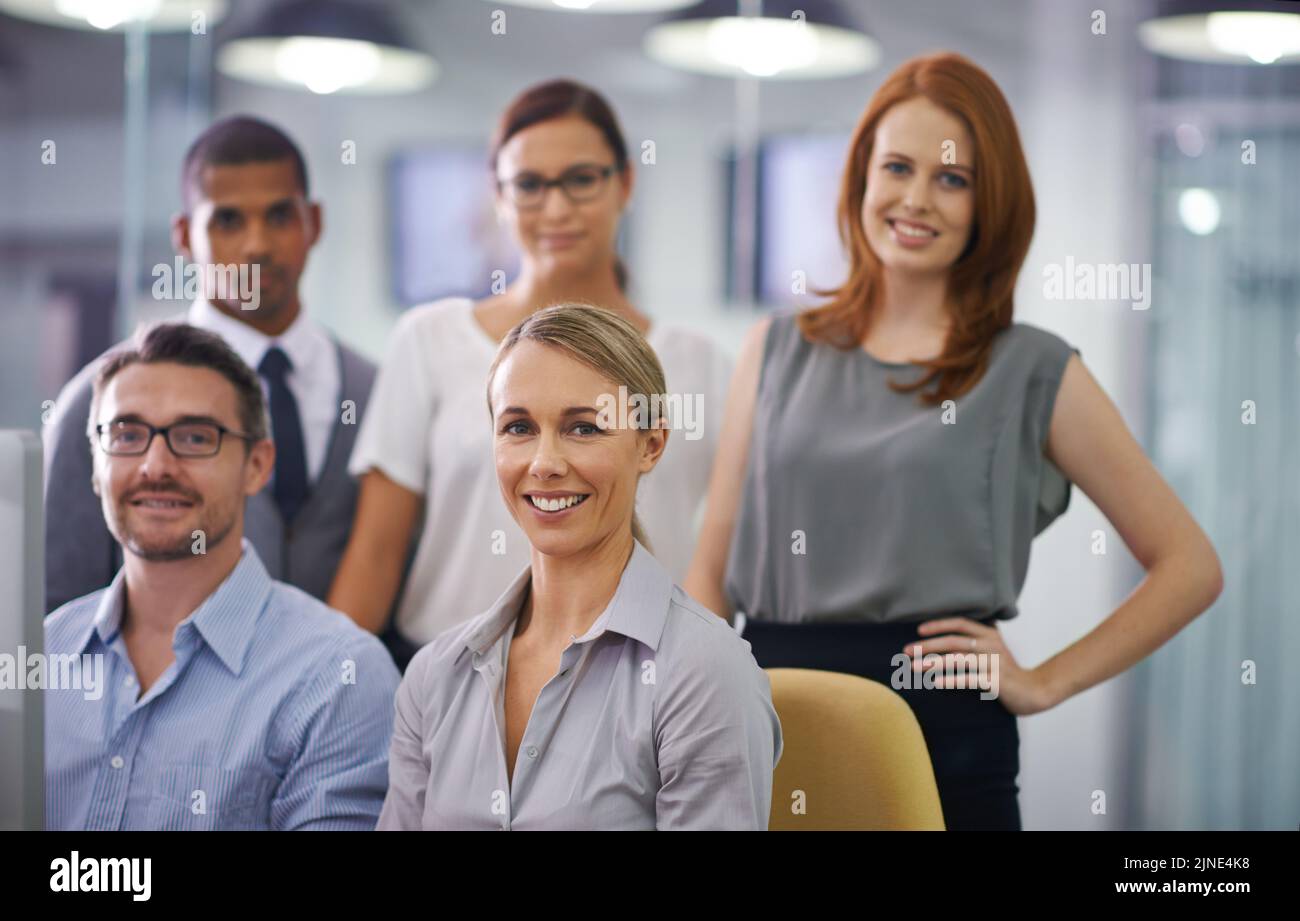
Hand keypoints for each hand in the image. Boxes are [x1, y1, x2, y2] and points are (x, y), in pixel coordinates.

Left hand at [902, 616, 1055, 715]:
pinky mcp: (996, 682)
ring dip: (933, 663)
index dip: (939, 624)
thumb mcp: (994, 648)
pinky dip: (951, 680)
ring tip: (915, 667)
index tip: (919, 630)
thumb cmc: (1007, 671)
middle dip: (928, 646)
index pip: (961, 623)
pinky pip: (969, 679)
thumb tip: (950, 629)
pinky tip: (936, 682)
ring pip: (958, 659)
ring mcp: (994, 663)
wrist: (1034, 691)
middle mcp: (992, 645)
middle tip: (907, 651)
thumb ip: (976, 638)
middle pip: (954, 641)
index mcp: (990, 634)